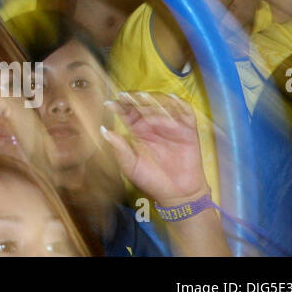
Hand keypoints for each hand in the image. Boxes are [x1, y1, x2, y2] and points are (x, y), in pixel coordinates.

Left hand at [99, 91, 209, 205]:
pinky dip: (180, 103)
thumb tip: (103, 129)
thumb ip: (119, 148)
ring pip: (162, 105)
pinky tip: (172, 98)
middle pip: (143, 105)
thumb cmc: (152, 180)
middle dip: (134, 98)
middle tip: (126, 96)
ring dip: (153, 100)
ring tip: (144, 98)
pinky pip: (186, 112)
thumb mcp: (131, 166)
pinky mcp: (188, 130)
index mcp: (138, 131)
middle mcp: (153, 125)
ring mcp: (171, 126)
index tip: (109, 103)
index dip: (118, 106)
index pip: (127, 113)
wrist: (178, 195)